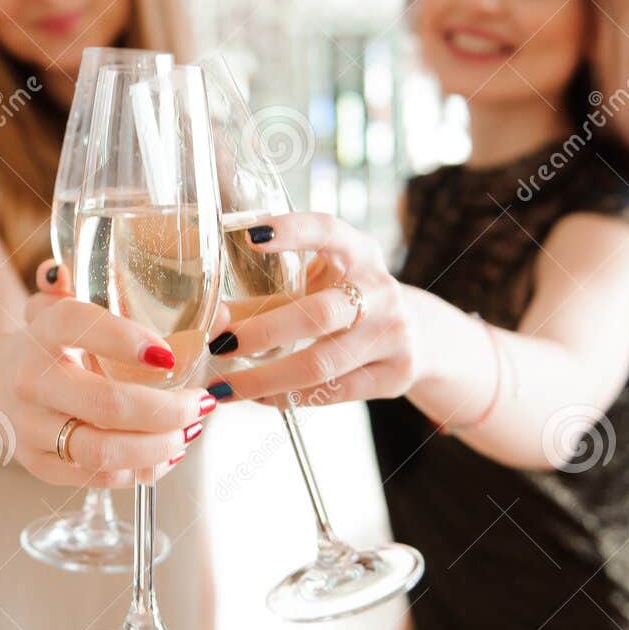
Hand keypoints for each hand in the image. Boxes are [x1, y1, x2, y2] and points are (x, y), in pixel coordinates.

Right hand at [0, 263, 214, 487]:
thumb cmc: (52, 343)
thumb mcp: (74, 307)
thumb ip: (127, 298)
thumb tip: (220, 316)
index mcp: (42, 330)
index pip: (76, 324)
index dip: (126, 339)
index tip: (169, 355)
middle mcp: (32, 379)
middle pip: (107, 404)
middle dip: (167, 410)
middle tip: (200, 403)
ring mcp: (31, 426)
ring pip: (103, 451)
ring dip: (158, 447)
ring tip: (188, 432)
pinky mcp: (37, 463)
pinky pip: (97, 478)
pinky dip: (140, 470)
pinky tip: (165, 453)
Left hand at [214, 213, 420, 408]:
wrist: (417, 335)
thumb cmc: (347, 302)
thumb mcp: (316, 285)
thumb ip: (267, 296)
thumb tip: (212, 320)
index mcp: (358, 252)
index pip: (328, 231)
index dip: (293, 231)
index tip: (251, 236)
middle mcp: (380, 289)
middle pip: (319, 313)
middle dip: (263, 331)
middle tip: (219, 344)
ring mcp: (394, 333)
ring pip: (323, 362)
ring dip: (266, 378)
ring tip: (225, 386)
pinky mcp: (397, 373)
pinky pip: (335, 392)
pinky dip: (289, 397)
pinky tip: (259, 398)